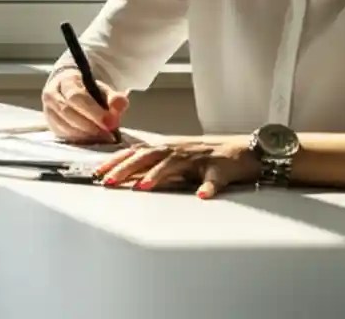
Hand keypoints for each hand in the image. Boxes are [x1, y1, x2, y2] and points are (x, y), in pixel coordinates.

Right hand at [42, 68, 128, 143]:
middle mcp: (51, 95)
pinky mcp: (50, 124)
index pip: (76, 97)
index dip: (93, 111)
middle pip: (68, 112)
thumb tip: (120, 103)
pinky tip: (92, 139)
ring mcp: (48, 111)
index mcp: (65, 81)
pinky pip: (64, 134)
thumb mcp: (102, 90)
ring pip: (65, 125)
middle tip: (107, 133)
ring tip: (102, 136)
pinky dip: (79, 139)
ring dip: (85, 134)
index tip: (110, 122)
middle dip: (90, 125)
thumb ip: (113, 97)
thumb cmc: (88, 91)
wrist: (68, 90)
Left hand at [94, 136, 260, 197]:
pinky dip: (208, 187)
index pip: (136, 152)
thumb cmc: (209, 156)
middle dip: (127, 168)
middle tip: (109, 181)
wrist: (246, 150)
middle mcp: (179, 150)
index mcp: (168, 148)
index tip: (98, 172)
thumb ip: (155, 166)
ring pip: (176, 164)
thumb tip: (128, 177)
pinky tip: (202, 195)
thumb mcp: (177, 159)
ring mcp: (200, 158)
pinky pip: (215, 179)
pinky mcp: (222, 168)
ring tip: (143, 187)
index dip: (116, 161)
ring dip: (158, 175)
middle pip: (148, 156)